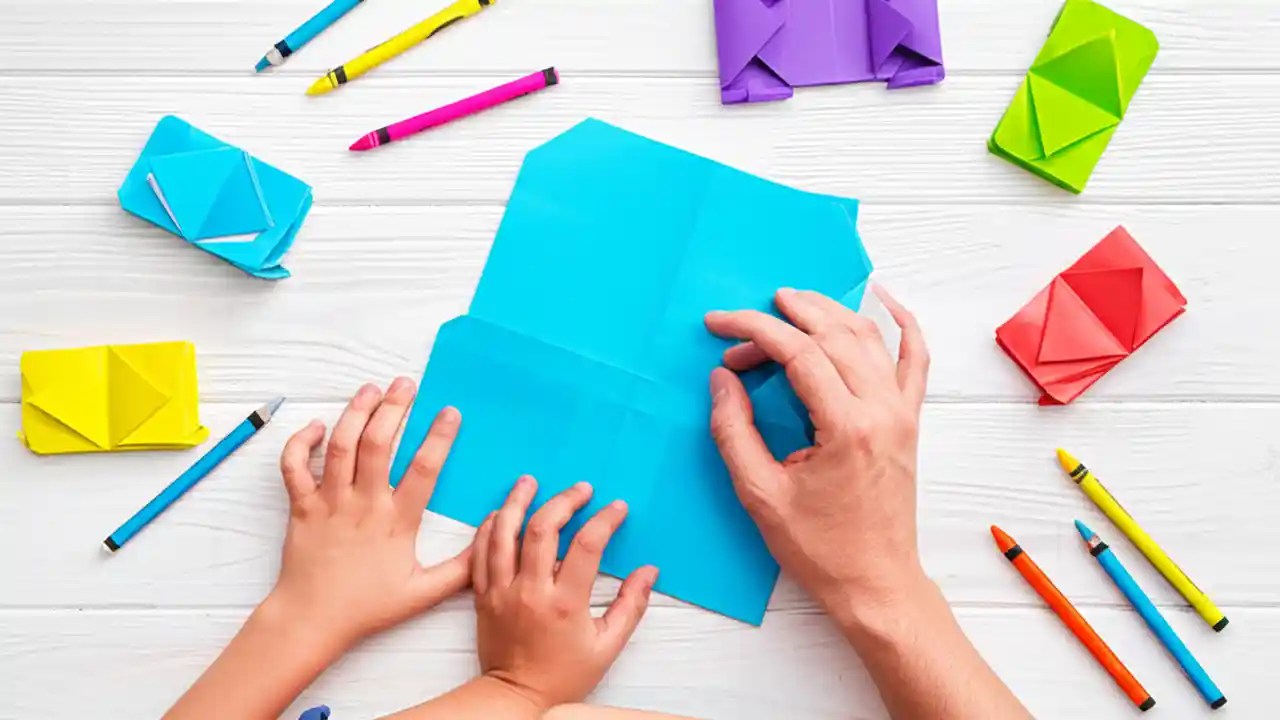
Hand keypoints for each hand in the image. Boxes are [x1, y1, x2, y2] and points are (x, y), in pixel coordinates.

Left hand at [267, 379, 471, 650]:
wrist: (311, 619)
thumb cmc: (367, 607)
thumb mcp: (423, 593)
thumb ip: (462, 568)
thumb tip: (492, 538)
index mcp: (397, 522)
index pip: (424, 469)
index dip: (439, 437)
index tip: (449, 412)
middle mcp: (364, 504)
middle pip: (379, 444)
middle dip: (394, 407)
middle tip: (406, 385)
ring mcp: (330, 502)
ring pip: (341, 445)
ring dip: (355, 412)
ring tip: (370, 389)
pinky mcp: (302, 506)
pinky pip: (295, 466)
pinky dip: (302, 442)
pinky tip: (317, 427)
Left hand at [473, 477, 658, 710]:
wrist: (515, 696)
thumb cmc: (563, 674)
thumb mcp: (607, 646)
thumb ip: (631, 606)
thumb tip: (649, 571)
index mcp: (564, 603)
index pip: (587, 546)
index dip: (604, 520)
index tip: (617, 508)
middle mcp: (530, 591)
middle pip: (541, 529)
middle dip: (563, 501)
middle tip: (580, 489)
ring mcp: (501, 591)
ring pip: (503, 534)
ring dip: (517, 502)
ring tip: (529, 481)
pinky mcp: (482, 596)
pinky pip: (479, 553)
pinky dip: (488, 529)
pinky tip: (501, 513)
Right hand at [704, 286, 929, 626]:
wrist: (875, 583)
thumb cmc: (821, 549)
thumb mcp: (760, 494)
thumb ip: (734, 431)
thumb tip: (723, 379)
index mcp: (847, 428)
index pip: (798, 352)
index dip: (754, 329)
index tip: (719, 324)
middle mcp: (883, 411)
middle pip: (833, 335)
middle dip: (782, 318)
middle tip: (744, 320)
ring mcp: (902, 413)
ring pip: (869, 337)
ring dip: (828, 311)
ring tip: (790, 302)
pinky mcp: (909, 421)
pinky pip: (915, 359)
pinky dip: (902, 324)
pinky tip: (886, 300)